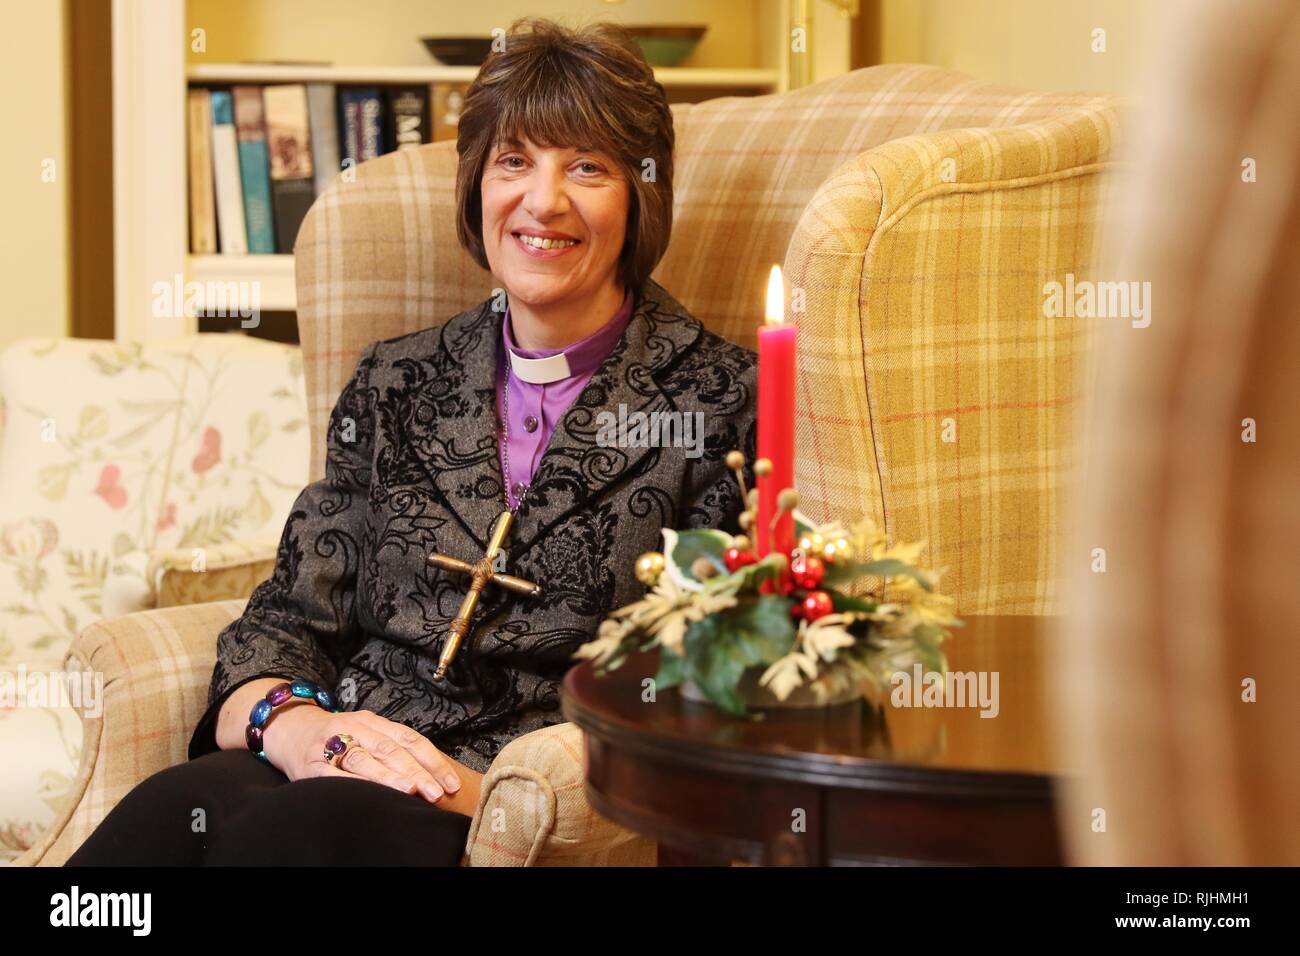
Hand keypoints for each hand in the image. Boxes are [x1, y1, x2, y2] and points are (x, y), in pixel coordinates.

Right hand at [264, 705, 463, 804]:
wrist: (289, 728)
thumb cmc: (337, 736)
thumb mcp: (366, 732)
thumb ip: (393, 747)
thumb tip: (433, 774)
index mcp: (372, 721)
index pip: (409, 739)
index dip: (432, 761)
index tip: (450, 782)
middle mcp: (353, 728)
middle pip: (391, 750)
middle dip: (417, 772)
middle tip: (436, 791)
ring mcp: (331, 745)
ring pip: (365, 760)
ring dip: (390, 776)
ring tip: (411, 790)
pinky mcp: (310, 764)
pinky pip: (334, 774)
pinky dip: (353, 783)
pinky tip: (370, 794)